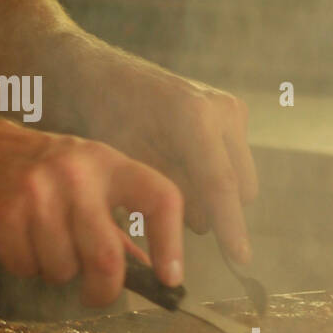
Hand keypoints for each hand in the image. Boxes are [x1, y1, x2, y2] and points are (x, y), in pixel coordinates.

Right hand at [0, 113, 183, 306]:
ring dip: (52, 271)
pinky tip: (11, 239)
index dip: (171, 244)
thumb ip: (110, 218)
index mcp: (103, 160)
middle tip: (96, 295)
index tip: (171, 278)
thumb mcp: (74, 175)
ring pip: (63, 269)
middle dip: (104, 289)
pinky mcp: (2, 215)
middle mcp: (75, 173)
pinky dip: (21, 265)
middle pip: (108, 257)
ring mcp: (37, 193)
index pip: (160, 197)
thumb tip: (148, 268)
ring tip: (37, 243)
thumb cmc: (18, 165)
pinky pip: (26, 266)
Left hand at [68, 50, 257, 263]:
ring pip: (235, 178)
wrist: (92, 71)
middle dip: (211, 210)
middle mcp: (221, 109)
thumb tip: (199, 228)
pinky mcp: (230, 111)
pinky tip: (172, 163)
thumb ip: (166, 193)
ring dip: (207, 193)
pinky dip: (205, 175)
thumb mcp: (126, 159)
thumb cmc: (99, 114)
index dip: (231, 228)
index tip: (239, 261)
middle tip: (168, 213)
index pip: (221, 186)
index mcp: (194, 117)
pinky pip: (228, 162)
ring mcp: (229, 108)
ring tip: (164, 180)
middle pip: (235, 188)